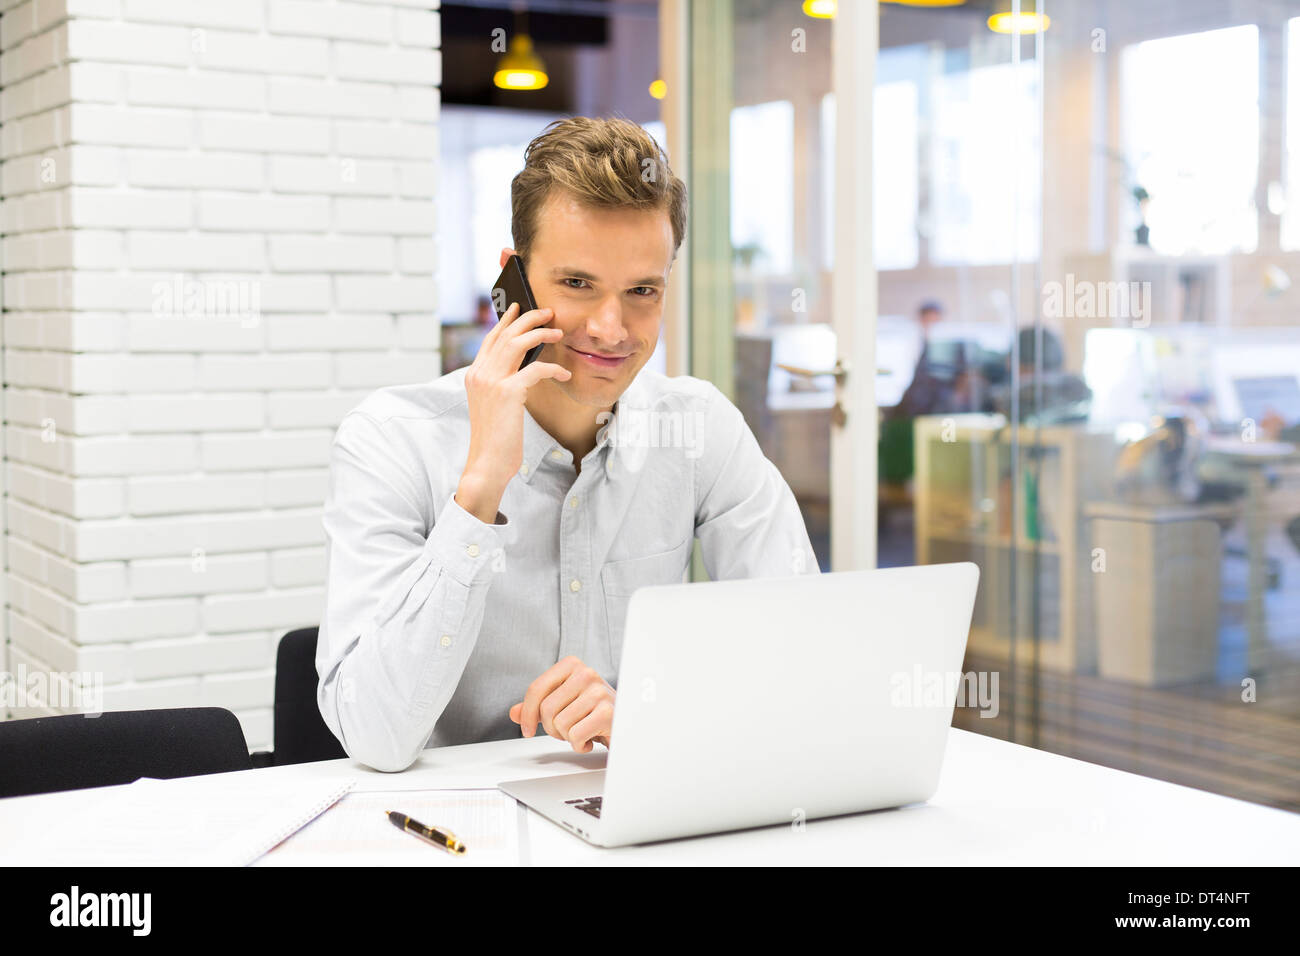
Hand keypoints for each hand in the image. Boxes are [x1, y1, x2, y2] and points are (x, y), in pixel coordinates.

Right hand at [456, 295, 570, 522]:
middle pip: (506, 335)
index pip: (490, 339)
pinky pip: (535, 369)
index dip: (506, 321)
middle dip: (528, 319)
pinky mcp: (507, 393)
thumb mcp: (495, 405)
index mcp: (474, 375)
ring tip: (558, 333)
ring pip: (518, 344)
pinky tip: (565, 375)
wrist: (487, 462)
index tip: (519, 307)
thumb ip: (502, 383)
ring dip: (540, 334)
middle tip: (548, 313)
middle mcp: (479, 374)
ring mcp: (491, 382)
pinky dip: (553, 369)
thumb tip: (524, 367)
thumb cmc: (496, 438)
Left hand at [509, 656, 614, 753]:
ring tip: (581, 731)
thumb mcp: (562, 705)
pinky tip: (591, 738)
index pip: (537, 689)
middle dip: (552, 728)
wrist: (624, 724)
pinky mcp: (608, 712)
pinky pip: (575, 735)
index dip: (527, 714)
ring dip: (567, 737)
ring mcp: (599, 691)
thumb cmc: (592, 713)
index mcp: (572, 665)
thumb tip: (514, 712)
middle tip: (566, 730)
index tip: (528, 730)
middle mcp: (586, 673)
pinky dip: (579, 745)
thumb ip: (537, 707)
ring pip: (560, 724)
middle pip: (546, 709)